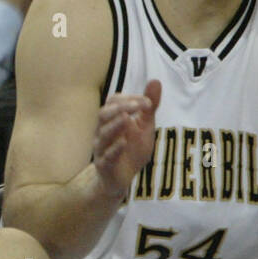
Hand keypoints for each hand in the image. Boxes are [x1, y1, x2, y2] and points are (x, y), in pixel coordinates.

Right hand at [92, 79, 161, 197]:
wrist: (122, 177)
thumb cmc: (131, 148)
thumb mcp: (144, 125)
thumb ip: (149, 106)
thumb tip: (155, 80)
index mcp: (111, 119)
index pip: (113, 101)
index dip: (129, 99)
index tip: (148, 102)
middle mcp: (103, 131)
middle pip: (104, 114)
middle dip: (120, 108)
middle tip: (138, 106)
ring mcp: (102, 148)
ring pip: (103, 134)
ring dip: (115, 125)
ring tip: (126, 118)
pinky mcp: (105, 165)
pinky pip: (106, 156)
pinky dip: (114, 149)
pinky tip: (124, 142)